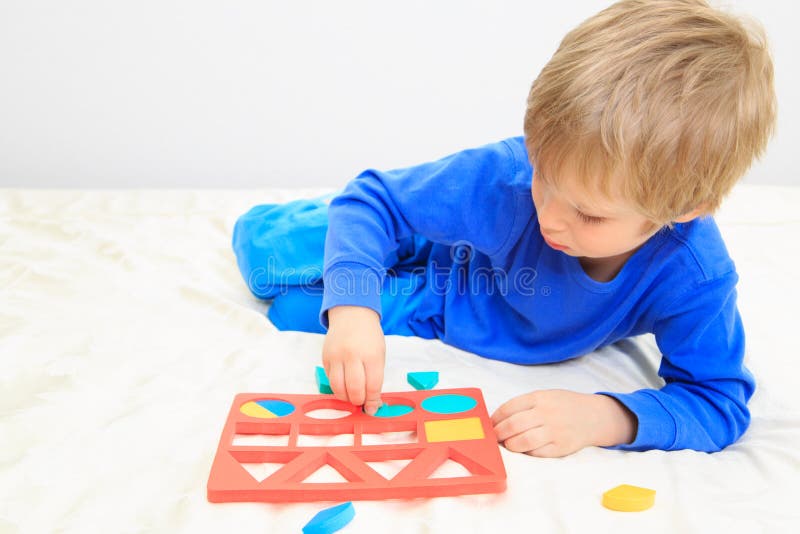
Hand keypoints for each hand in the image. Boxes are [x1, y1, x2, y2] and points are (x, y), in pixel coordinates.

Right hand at [322, 306, 385, 414]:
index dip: (373, 401)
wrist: (352, 314)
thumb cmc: (369, 336)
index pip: (372, 385)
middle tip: (361, 402)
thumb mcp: (379, 353)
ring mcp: (337, 356)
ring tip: (352, 396)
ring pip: (338, 387)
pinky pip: (330, 379)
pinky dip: (337, 386)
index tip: (373, 408)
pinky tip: (343, 385)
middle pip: (354, 389)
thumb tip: (373, 401)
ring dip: (346, 397)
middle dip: (359, 401)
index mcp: (371, 355)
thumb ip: (375, 377)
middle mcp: (353, 355)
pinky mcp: (326, 357)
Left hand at [491, 390, 636, 456]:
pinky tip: (523, 449)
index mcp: (540, 398)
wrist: (594, 416)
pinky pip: (537, 453)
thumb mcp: (545, 396)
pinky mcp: (561, 447)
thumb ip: (524, 405)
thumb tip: (498, 420)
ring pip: (523, 441)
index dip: (495, 418)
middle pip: (513, 425)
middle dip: (498, 433)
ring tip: (508, 444)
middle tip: (494, 438)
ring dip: (510, 445)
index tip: (490, 424)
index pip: (509, 408)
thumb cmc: (564, 406)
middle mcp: (546, 413)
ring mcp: (554, 431)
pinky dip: (526, 453)